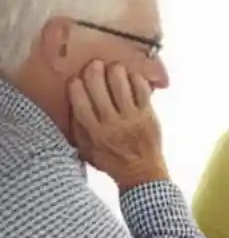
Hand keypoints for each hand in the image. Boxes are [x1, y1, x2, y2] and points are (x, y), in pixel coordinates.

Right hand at [69, 60, 166, 188]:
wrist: (143, 173)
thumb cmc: (112, 162)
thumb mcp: (87, 150)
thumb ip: (79, 129)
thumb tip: (71, 105)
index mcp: (95, 133)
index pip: (81, 105)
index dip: (76, 88)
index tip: (74, 79)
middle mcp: (112, 124)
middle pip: (100, 91)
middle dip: (94, 73)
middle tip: (94, 64)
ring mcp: (132, 118)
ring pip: (122, 87)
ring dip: (115, 72)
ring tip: (113, 66)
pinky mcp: (149, 116)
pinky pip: (142, 92)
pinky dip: (136, 80)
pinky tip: (132, 74)